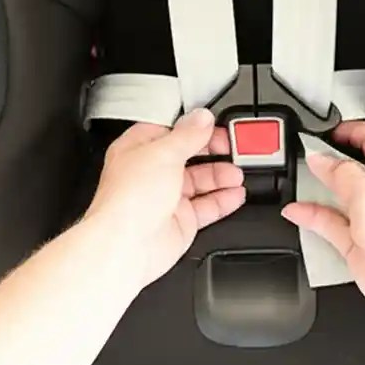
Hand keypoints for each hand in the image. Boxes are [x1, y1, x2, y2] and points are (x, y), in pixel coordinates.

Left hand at [85, 109, 246, 287]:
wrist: (127, 245)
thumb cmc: (128, 199)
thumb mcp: (163, 153)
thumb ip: (187, 134)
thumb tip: (201, 118)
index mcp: (138, 150)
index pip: (170, 131)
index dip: (193, 127)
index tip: (215, 125)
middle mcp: (151, 173)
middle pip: (188, 156)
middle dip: (212, 152)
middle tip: (233, 148)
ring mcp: (165, 199)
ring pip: (200, 182)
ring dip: (221, 176)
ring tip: (237, 173)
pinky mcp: (179, 222)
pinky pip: (207, 207)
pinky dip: (223, 200)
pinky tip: (236, 194)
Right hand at [282, 122, 364, 351]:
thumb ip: (348, 179)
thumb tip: (326, 162)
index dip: (350, 132)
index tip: (325, 134)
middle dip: (346, 145)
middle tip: (323, 144)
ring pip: (351, 191)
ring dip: (330, 179)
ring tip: (311, 173)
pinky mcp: (363, 249)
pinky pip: (333, 224)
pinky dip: (313, 214)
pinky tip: (299, 211)